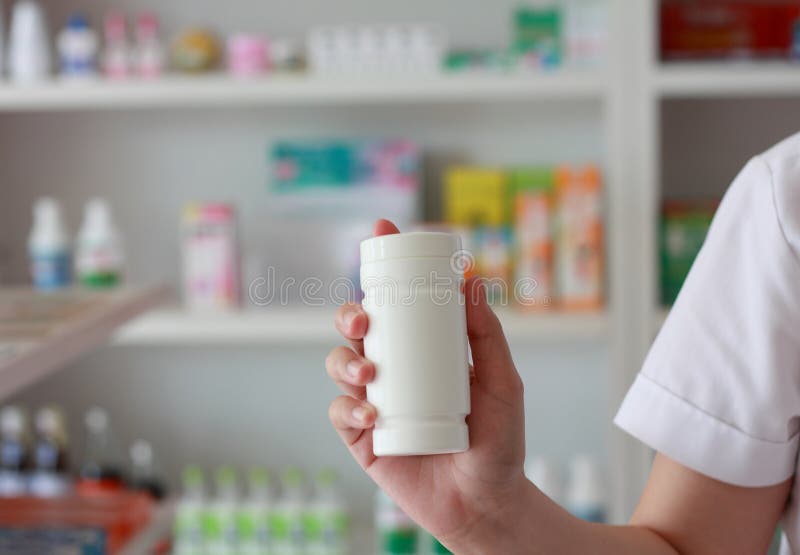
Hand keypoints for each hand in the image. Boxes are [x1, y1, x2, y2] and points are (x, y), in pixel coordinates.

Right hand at [326, 219, 530, 549]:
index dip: (385, 264)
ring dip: (344, 362)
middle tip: (364, 320)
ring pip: (340, 364)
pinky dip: (348, 408)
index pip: (399, 301)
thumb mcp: (502, 382)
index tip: (383, 227)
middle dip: (350, 313)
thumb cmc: (498, 441)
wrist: (486, 502)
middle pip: (357, 327)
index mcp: (423, 350)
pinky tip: (368, 415)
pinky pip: (340, 412)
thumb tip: (472, 280)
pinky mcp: (361, 437)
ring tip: (369, 376)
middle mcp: (393, 369)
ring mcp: (374, 401)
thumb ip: (488, 335)